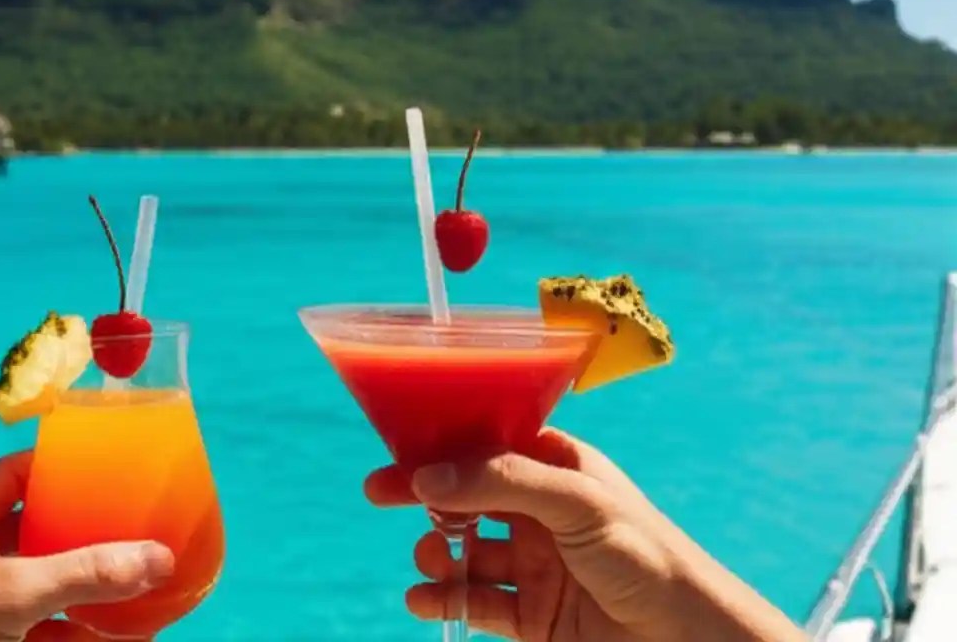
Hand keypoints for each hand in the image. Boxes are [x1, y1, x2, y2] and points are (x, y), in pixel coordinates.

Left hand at [0, 451, 174, 641]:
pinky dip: (84, 634)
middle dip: (84, 534)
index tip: (98, 465)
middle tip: (132, 524)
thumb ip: (84, 572)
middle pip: (35, 535)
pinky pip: (48, 635)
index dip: (50, 466)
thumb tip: (160, 556)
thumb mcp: (10, 593)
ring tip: (142, 582)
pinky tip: (125, 635)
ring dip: (92, 590)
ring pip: (46, 591)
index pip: (7, 477)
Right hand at [364, 429, 804, 641]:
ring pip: (465, 551)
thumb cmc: (648, 554)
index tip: (397, 450)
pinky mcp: (532, 616)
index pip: (488, 444)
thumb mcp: (575, 501)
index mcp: (559, 468)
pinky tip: (427, 599)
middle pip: (467, 494)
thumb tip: (426, 476)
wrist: (687, 640)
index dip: (442, 445)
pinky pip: (475, 602)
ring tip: (430, 559)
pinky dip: (445, 599)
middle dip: (423, 495)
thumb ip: (500, 482)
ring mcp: (536, 565)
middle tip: (378, 493)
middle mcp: (542, 512)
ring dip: (436, 551)